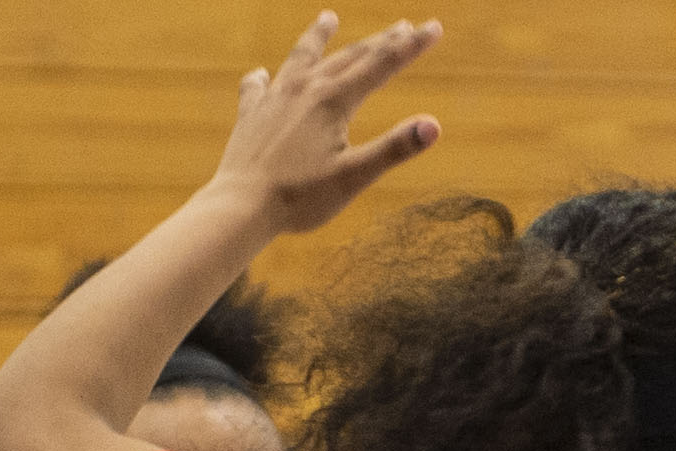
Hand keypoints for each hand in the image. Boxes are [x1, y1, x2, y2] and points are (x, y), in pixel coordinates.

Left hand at [207, 14, 442, 236]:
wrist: (240, 206)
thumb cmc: (300, 198)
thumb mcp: (354, 177)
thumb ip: (395, 149)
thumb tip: (434, 126)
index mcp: (333, 101)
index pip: (382, 65)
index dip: (411, 46)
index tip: (434, 27)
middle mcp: (304, 89)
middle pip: (350, 56)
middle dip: (381, 41)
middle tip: (403, 26)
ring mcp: (274, 97)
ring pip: (302, 57)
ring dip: (318, 37)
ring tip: (328, 18)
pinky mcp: (250, 114)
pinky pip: (257, 87)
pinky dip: (263, 78)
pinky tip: (261, 74)